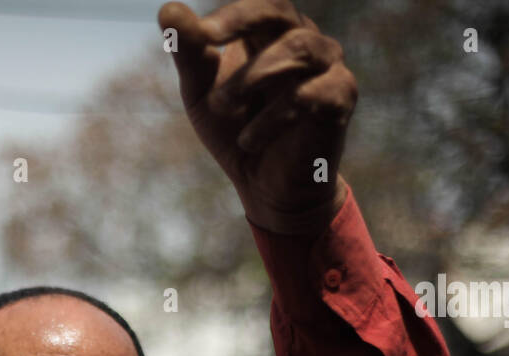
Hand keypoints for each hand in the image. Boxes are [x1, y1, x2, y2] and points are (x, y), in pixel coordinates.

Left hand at [159, 0, 354, 234]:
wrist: (266, 185)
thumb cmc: (235, 129)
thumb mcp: (203, 93)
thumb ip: (190, 53)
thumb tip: (167, 10)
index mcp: (269, 31)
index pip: (255, 5)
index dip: (230, 14)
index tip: (201, 34)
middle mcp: (303, 39)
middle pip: (280, 12)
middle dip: (241, 21)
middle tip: (206, 39)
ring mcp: (327, 65)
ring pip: (299, 49)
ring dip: (252, 76)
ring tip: (221, 105)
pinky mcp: (341, 96)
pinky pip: (311, 94)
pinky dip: (273, 117)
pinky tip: (249, 140)